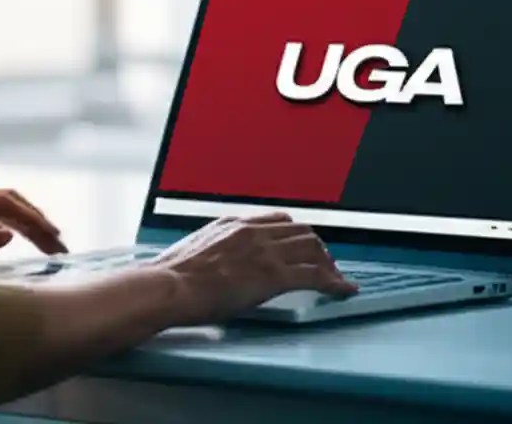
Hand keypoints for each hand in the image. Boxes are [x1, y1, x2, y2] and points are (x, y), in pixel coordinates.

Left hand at [0, 189, 67, 262]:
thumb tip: (9, 235)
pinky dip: (6, 229)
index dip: (33, 220)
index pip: (3, 202)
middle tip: (61, 247)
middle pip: (6, 201)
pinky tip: (14, 243)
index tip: (56, 241)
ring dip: (25, 224)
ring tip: (48, 245)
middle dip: (36, 221)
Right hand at [148, 213, 357, 324]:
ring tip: (337, 279)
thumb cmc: (170, 276)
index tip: (302, 247)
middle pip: (301, 231)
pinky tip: (344, 290)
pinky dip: (334, 282)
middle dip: (318, 248)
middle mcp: (253, 231)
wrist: (167, 286)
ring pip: (313, 249)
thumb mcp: (193, 249)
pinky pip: (314, 275)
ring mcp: (265, 252)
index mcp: (233, 223)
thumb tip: (214, 261)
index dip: (296, 235)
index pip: (278, 221)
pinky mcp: (272, 276)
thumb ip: (212, 248)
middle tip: (326, 265)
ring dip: (329, 264)